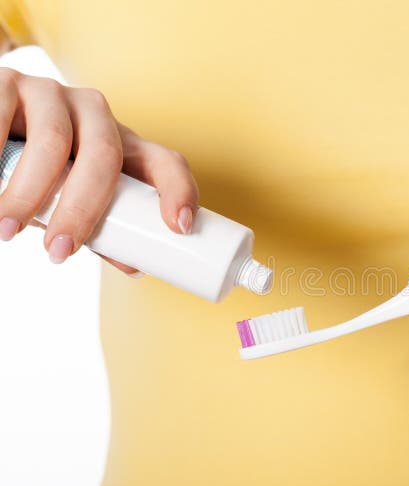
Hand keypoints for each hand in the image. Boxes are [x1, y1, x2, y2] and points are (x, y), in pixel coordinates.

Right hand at [0, 68, 197, 273]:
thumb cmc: (37, 170)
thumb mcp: (70, 195)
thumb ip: (98, 226)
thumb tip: (135, 265)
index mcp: (121, 141)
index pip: (164, 161)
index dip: (179, 191)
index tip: (179, 227)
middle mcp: (93, 111)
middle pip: (105, 156)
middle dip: (83, 209)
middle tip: (59, 251)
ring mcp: (52, 92)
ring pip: (54, 142)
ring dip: (29, 193)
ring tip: (8, 230)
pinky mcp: (9, 83)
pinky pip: (4, 118)